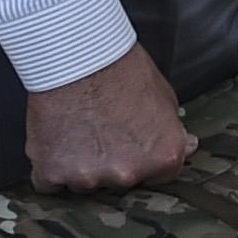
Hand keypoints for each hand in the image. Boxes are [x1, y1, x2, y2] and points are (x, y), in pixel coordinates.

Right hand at [28, 44, 194, 188]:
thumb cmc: (120, 67)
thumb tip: (188, 146)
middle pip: (119, 184)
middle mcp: (128, 173)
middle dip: (111, 163)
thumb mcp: (163, 95)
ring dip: (78, 165)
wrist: (76, 53)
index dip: (143, 159)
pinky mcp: (51, 172)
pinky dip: (50, 168)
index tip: (130, 143)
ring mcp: (88, 177)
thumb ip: (173, 130)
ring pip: (82, 184)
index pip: (159, 178)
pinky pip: (49, 184)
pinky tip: (55, 142)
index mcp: (162, 156)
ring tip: (76, 129)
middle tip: (100, 130)